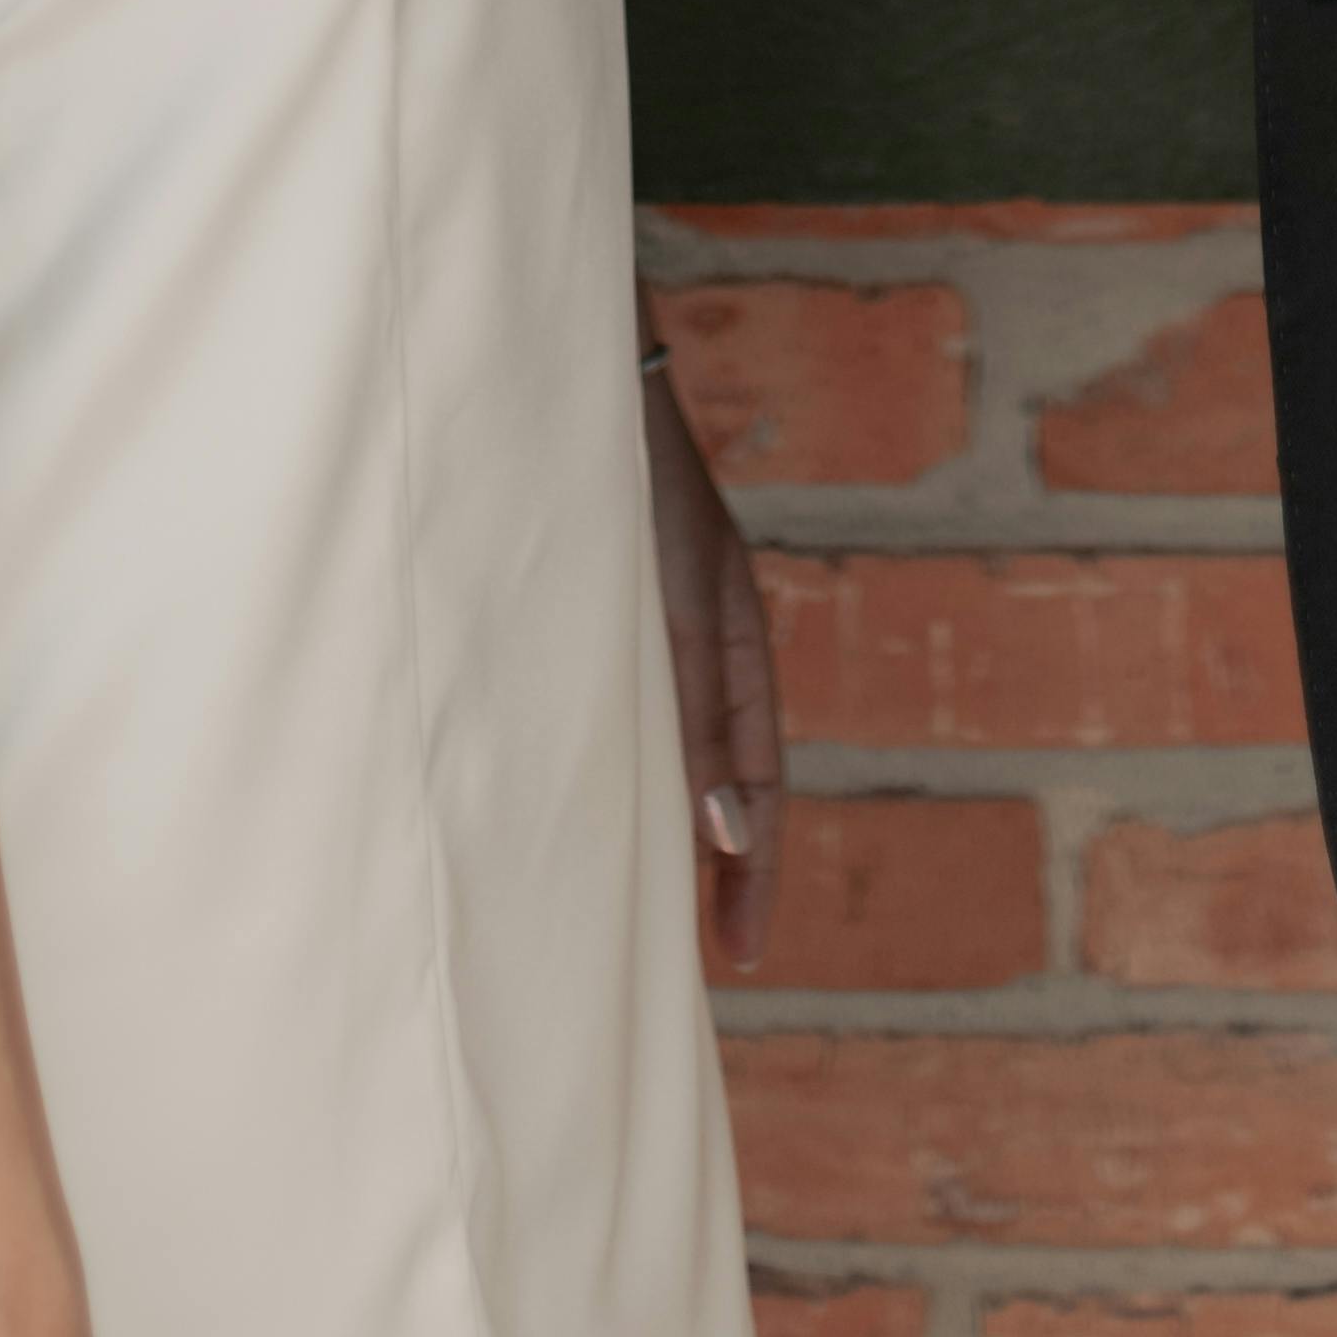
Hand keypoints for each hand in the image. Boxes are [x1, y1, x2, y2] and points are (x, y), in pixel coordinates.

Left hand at [642, 354, 787, 974]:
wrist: (575, 381)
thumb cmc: (623, 488)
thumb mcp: (670, 610)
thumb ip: (695, 715)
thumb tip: (727, 829)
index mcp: (738, 641)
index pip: (761, 782)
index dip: (753, 869)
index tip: (738, 955)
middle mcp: (709, 638)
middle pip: (733, 771)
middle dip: (728, 862)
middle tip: (710, 953)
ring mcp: (665, 622)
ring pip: (684, 743)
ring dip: (678, 820)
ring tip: (657, 900)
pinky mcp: (612, 605)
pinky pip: (641, 708)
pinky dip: (639, 766)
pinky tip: (605, 794)